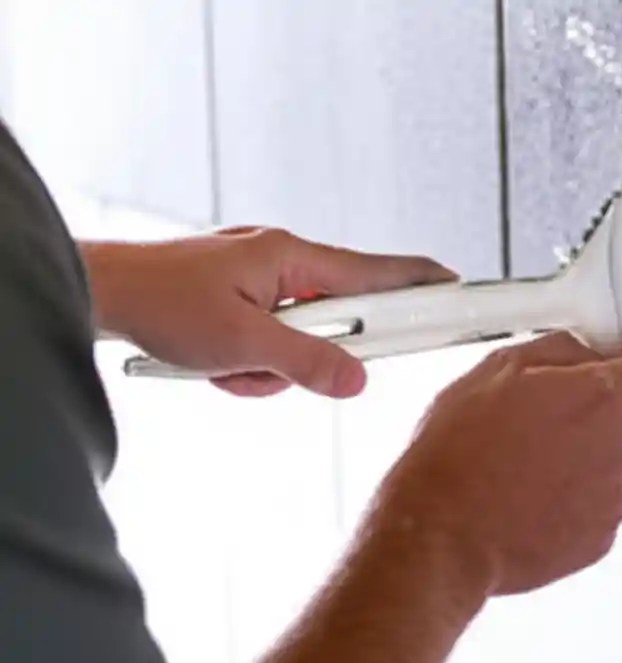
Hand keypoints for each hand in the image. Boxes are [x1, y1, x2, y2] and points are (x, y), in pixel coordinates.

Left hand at [82, 226, 455, 397]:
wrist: (98, 292)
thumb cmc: (159, 301)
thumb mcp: (242, 345)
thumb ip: (308, 364)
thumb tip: (357, 380)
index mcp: (292, 256)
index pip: (377, 271)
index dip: (420, 284)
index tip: (458, 291)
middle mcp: (281, 262)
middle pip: (337, 316)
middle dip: (308, 353)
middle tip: (273, 361)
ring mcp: (258, 281)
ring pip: (299, 338)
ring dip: (269, 365)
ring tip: (226, 365)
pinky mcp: (238, 299)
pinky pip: (269, 341)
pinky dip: (248, 362)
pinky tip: (216, 364)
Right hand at [380, 330, 621, 595]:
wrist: (441, 536)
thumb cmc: (460, 452)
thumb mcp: (496, 372)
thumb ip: (555, 354)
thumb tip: (585, 358)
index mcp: (601, 396)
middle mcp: (620, 447)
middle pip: (615, 422)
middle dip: (579, 423)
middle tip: (522, 435)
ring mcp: (614, 498)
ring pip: (601, 468)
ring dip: (568, 467)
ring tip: (514, 475)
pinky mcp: (599, 540)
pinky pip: (591, 509)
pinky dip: (563, 505)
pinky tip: (523, 505)